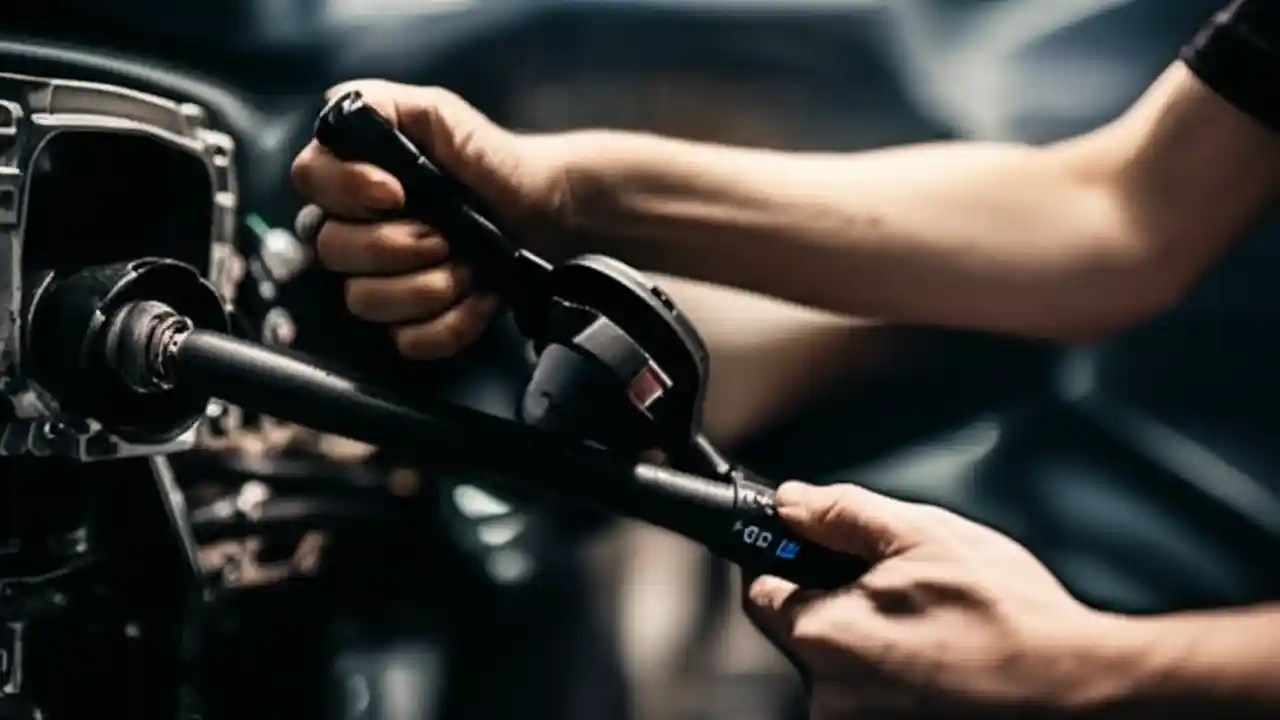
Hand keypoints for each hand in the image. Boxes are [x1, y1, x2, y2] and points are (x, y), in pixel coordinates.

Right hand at [291, 79, 584, 358]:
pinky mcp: (413, 322)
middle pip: (331, 250)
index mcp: (352, 175)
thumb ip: (384, 104)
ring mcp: (381, 280)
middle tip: (445, 233)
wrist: (544, 208)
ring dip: (429, 286)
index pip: (308, 180)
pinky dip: (451, 323)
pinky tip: (479, 296)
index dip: (347, 192)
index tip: (397, 192)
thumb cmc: (490, 160)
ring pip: (364, 300)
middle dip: (399, 245)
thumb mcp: (441, 114)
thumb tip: (338, 110)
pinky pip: (408, 341)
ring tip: (468, 264)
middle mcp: (354, 228)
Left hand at [746, 482, 1137, 718]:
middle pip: (804, 631)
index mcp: (820, 636)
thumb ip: (842, 513)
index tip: (814, 550)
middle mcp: (827, 695)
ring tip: (936, 627)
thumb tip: (789, 502)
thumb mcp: (923, 534)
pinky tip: (944, 660)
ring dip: (873, 641)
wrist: (1078, 692)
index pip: (761, 590)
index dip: (788, 561)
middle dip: (840, 602)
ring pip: (843, 667)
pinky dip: (899, 676)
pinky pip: (875, 695)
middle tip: (902, 588)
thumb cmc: (1009, 618)